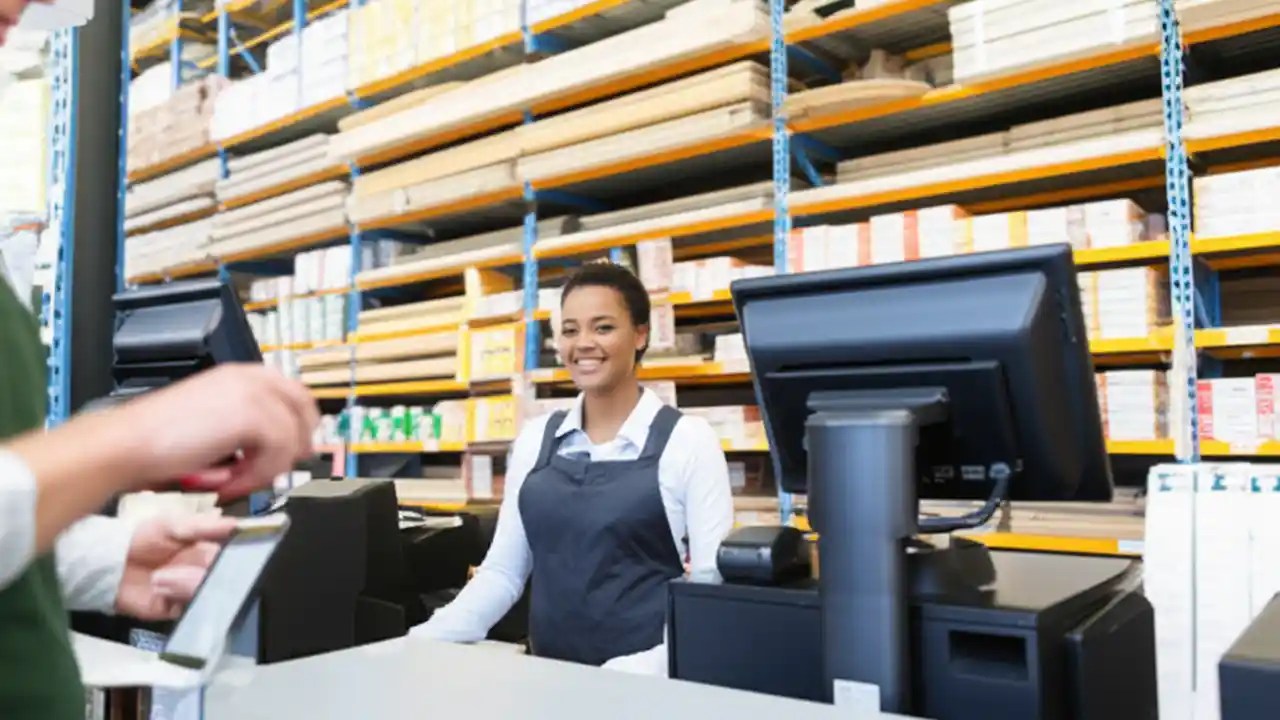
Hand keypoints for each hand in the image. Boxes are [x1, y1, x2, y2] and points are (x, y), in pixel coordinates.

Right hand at [103, 363, 319, 498]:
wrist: (127, 444)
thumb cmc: (158, 443)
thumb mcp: (213, 427)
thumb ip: (247, 429)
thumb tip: (283, 448)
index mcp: (241, 376)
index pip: (294, 393)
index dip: (300, 424)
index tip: (295, 451)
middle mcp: (250, 377)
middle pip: (303, 410)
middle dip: (293, 446)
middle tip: (271, 473)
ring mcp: (254, 393)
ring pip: (291, 438)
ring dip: (264, 469)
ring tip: (229, 481)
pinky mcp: (252, 415)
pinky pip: (278, 453)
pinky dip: (255, 476)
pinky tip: (226, 482)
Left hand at [116, 514, 236, 620]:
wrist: (108, 563)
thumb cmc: (141, 538)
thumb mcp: (171, 525)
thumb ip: (203, 527)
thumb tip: (236, 524)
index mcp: (209, 550)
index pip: (234, 555)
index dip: (240, 555)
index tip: (237, 554)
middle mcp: (205, 572)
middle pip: (225, 578)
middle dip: (212, 573)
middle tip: (199, 568)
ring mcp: (192, 592)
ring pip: (208, 594)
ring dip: (187, 584)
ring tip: (160, 578)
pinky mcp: (175, 610)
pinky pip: (189, 610)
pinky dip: (177, 600)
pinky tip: (161, 590)